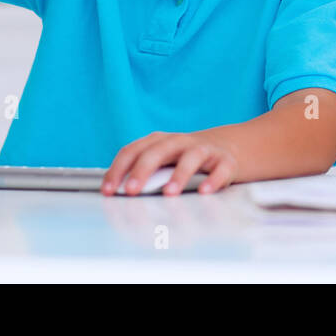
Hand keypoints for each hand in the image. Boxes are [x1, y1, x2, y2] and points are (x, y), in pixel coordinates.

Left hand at [100, 130, 238, 196]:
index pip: (133, 150)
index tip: (108, 190)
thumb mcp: (163, 160)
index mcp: (159, 141)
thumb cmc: (185, 159)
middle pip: (158, 150)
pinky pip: (220, 169)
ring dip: (179, 174)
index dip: (118, 169)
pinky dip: (213, 180)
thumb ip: (142, 173)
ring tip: (169, 193)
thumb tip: (115, 194)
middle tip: (130, 191)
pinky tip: (205, 191)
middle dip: (142, 170)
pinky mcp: (225, 161)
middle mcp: (180, 142)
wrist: (228, 148)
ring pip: (191, 157)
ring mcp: (204, 150)